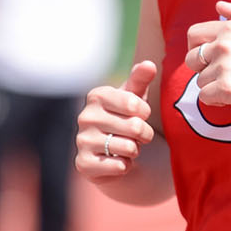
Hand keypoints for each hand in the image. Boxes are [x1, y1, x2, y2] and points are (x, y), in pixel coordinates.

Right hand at [75, 61, 157, 179]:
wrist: (113, 153)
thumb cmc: (126, 119)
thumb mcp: (135, 98)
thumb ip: (141, 79)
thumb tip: (149, 64)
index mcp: (97, 96)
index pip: (135, 103)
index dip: (145, 112)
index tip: (140, 114)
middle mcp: (85, 116)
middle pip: (135, 127)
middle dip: (145, 134)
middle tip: (138, 135)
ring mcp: (82, 141)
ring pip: (129, 148)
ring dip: (135, 150)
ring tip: (127, 146)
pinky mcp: (83, 164)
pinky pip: (119, 166)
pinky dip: (126, 166)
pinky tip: (118, 160)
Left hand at [185, 1, 230, 126]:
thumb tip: (219, 4)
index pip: (194, 34)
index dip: (199, 49)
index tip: (213, 59)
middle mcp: (225, 43)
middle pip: (191, 58)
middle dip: (202, 69)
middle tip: (226, 75)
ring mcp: (224, 65)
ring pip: (199, 80)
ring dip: (214, 87)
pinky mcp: (225, 87)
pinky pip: (204, 96)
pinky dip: (217, 101)